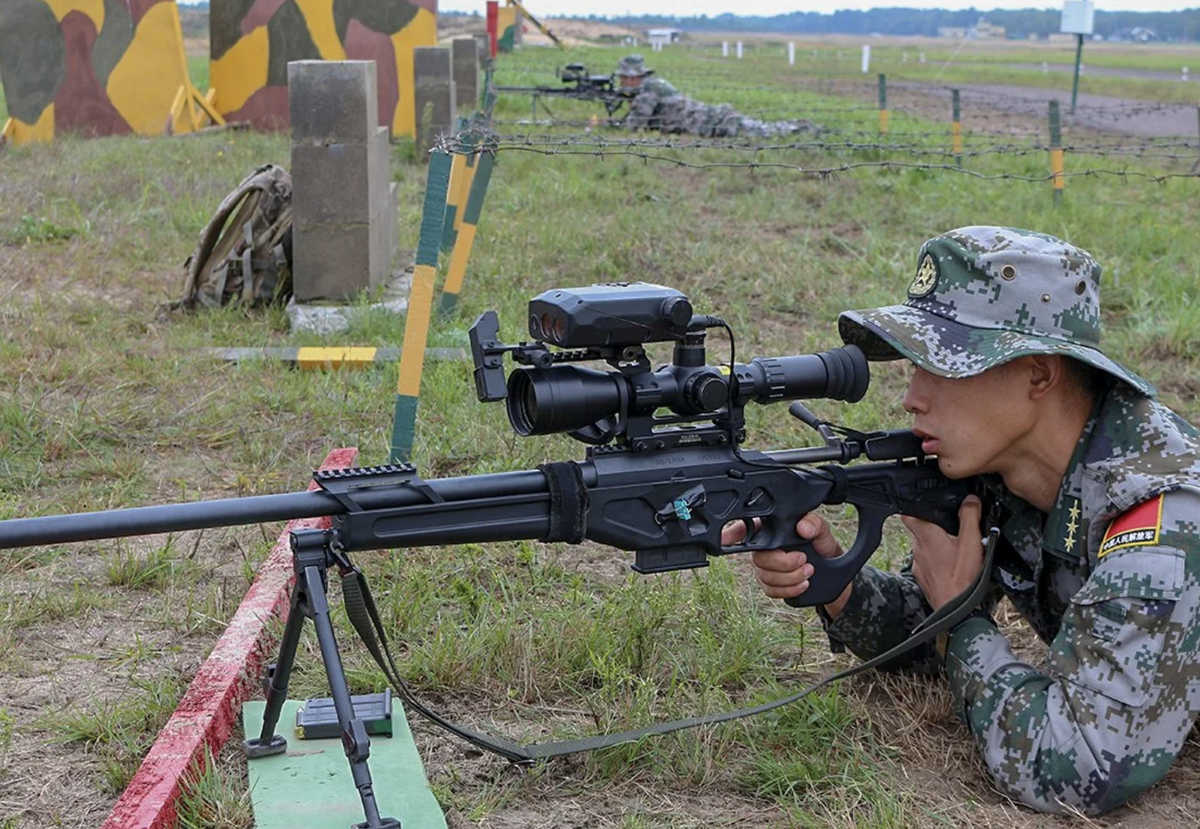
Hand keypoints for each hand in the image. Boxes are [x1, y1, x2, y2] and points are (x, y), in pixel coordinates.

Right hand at [723, 514, 852, 616]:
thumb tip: (803, 527)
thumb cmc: (821, 546)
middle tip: (803, 560)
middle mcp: (763, 547)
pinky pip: (770, 590)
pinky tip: (802, 584)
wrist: (832, 572)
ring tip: (808, 572)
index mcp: (772, 529)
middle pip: (758, 558)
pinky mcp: (769, 584)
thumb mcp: (822, 531)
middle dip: (783, 563)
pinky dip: (788, 590)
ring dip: (790, 577)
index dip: (732, 533)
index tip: (725, 539)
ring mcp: (765, 567)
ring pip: (764, 576)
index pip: (745, 528)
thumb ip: (814, 524)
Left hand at [904, 495, 983, 609]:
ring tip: (956, 549)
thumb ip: (970, 517)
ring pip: (923, 546)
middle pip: (919, 529)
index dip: (917, 507)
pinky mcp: (921, 577)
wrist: (955, 611)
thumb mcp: (972, 542)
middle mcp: (916, 547)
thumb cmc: (962, 577)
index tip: (930, 506)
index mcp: (925, 534)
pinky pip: (926, 562)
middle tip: (952, 529)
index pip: (909, 513)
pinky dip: (936, 560)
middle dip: (933, 527)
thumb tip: (970, 499)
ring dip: (936, 544)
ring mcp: (917, 564)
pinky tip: (952, 565)